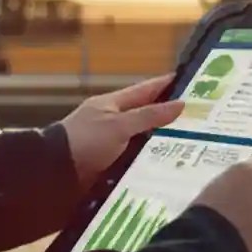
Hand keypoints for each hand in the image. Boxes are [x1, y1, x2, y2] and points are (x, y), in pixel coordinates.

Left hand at [60, 74, 184, 187]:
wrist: (55, 170)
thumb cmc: (87, 141)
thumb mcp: (120, 126)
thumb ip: (149, 116)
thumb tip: (181, 104)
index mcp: (112, 103)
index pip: (145, 89)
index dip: (166, 84)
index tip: (190, 81)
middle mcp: (111, 119)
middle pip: (144, 113)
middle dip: (168, 114)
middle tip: (197, 117)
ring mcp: (109, 140)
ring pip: (140, 135)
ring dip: (160, 138)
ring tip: (189, 142)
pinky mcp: (108, 161)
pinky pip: (134, 155)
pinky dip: (148, 156)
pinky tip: (165, 163)